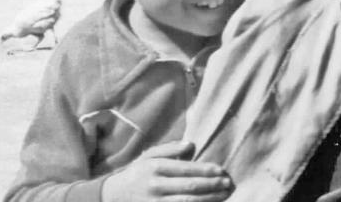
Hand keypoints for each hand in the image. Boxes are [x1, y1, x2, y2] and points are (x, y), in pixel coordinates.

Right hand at [101, 141, 232, 201]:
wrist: (112, 196)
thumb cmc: (137, 173)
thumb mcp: (149, 156)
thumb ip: (170, 149)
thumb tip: (191, 144)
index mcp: (155, 168)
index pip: (186, 169)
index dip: (206, 170)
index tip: (221, 171)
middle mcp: (155, 186)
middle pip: (190, 187)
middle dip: (212, 185)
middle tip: (228, 183)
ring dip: (209, 199)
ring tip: (225, 194)